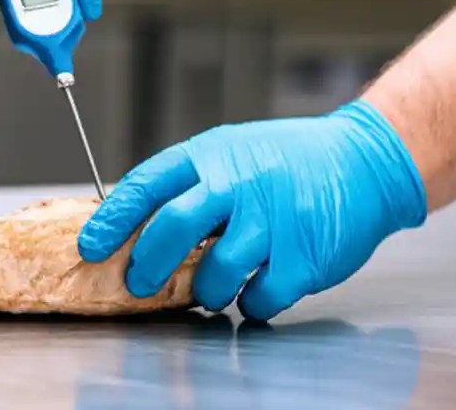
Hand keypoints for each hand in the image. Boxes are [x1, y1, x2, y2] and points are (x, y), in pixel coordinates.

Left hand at [77, 100, 426, 320]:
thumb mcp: (233, 153)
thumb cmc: (289, 161)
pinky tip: (257, 288)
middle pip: (173, 227)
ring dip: (206, 291)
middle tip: (140, 282)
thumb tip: (136, 223)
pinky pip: (260, 299)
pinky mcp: (304, 258)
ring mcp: (274, 222)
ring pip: (215, 273)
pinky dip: (252, 303)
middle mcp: (240, 184)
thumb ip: (191, 184)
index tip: (91, 245)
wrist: (364, 161)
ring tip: (213, 287)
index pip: (148, 185)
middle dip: (148, 263)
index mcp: (214, 155)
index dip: (113, 218)